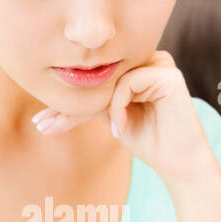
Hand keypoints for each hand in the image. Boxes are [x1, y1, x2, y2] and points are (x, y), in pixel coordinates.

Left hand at [31, 49, 217, 186]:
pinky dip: (117, 107)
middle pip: (97, 78)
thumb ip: (92, 101)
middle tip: (43, 125)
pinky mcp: (168, 75)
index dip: (67, 101)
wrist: (179, 163)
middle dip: (67, 105)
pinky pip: (127, 84)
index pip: (94, 79)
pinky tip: (119, 129)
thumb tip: (52, 102)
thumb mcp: (111, 117)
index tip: (41, 121)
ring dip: (88, 108)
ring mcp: (160, 63)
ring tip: (88, 131)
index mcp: (136, 65)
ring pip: (108, 80)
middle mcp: (148, 58)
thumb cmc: (149, 140)